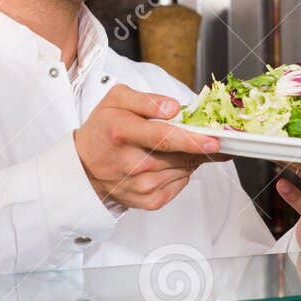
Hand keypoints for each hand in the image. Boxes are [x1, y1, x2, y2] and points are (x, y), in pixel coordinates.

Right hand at [74, 85, 222, 210]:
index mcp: (122, 133)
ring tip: (171, 147)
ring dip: (188, 156)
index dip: (191, 140)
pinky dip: (181, 171)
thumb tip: (173, 108)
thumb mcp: (117, 100)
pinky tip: (165, 163)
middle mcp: (132, 163)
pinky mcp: (150, 201)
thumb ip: (147, 100)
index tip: (214, 141)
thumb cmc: (104, 130)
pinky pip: (181, 183)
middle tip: (204, 137)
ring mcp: (142, 186)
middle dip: (197, 145)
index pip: (163, 137)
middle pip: (180, 155)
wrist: (85, 168)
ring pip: (185, 168)